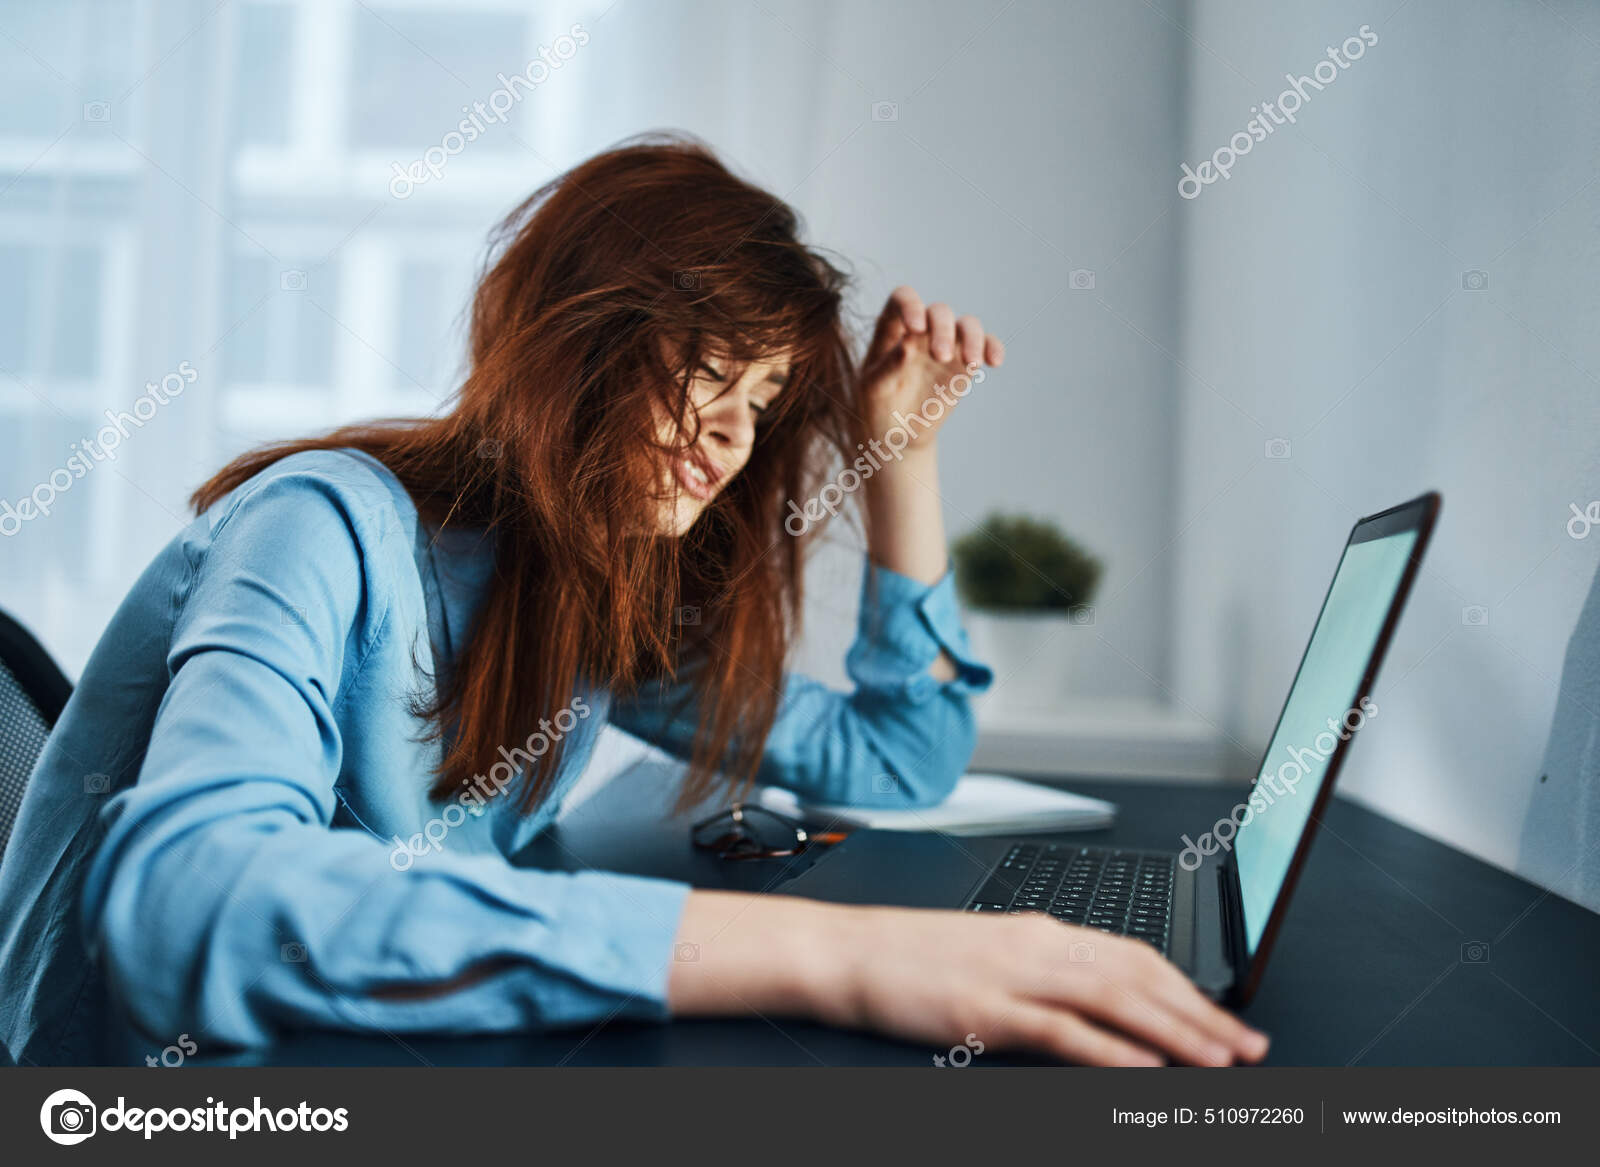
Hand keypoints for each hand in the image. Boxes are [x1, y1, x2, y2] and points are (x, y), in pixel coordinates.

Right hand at [669, 893, 1268, 1066]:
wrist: (849, 950)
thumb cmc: (914, 957)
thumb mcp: (991, 953)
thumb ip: (1048, 971)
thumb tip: (1106, 999)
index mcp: (1044, 930)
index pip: (1137, 955)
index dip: (1191, 989)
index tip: (1229, 1019)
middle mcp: (1040, 945)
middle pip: (1140, 976)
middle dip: (1202, 1014)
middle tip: (1250, 1046)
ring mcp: (1014, 976)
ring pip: (1115, 1000)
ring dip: (1175, 1031)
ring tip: (1218, 1060)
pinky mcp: (987, 1009)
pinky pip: (1062, 1031)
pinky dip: (1109, 1050)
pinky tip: (1143, 1068)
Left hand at [859, 286, 1003, 443]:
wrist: (898, 432)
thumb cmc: (877, 405)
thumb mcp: (874, 389)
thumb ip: (887, 366)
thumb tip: (907, 345)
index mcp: (892, 328)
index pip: (903, 299)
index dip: (911, 305)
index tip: (916, 327)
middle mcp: (922, 330)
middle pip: (938, 312)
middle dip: (943, 330)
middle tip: (941, 356)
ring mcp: (946, 344)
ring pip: (966, 325)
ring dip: (972, 338)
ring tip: (972, 363)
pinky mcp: (965, 362)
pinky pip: (984, 346)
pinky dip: (992, 348)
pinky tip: (994, 361)